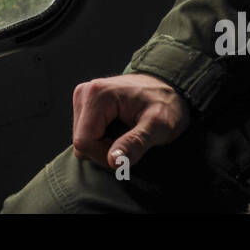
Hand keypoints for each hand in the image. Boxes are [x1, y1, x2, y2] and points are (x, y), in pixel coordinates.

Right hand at [72, 73, 190, 169]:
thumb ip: (135, 143)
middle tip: (130, 143)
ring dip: (102, 146)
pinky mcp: (85, 103)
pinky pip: (84, 134)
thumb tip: (113, 161)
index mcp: (97, 94)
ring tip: (126, 135)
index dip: (104, 156)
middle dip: (104, 151)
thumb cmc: (166, 105)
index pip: (84, 142)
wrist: (169, 87)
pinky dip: (100, 140)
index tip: (128, 152)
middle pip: (80, 142)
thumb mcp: (159, 126)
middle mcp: (85, 92)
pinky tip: (118, 131)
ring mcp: (83, 97)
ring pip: (81, 140)